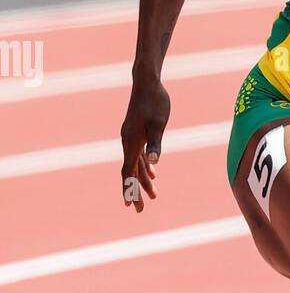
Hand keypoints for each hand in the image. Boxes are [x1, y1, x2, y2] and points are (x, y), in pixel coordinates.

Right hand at [120, 75, 169, 212]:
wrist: (147, 82)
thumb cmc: (155, 101)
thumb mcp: (159, 123)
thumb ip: (156, 143)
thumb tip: (154, 163)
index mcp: (132, 142)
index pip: (128, 172)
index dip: (129, 189)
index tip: (130, 205)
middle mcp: (128, 142)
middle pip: (130, 172)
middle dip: (135, 191)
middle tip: (140, 210)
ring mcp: (131, 138)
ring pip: (136, 164)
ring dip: (143, 181)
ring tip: (153, 196)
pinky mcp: (137, 133)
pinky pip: (139, 154)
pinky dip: (145, 167)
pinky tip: (153, 174)